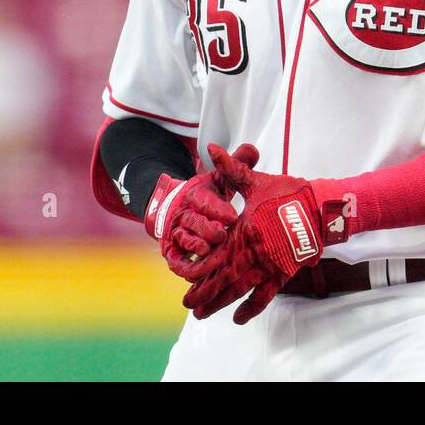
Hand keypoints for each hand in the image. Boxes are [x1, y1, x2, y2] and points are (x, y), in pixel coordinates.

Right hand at [144, 144, 259, 279]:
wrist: (182, 208)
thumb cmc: (210, 195)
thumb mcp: (222, 179)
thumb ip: (236, 164)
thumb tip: (252, 150)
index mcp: (196, 194)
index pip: (205, 201)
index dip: (217, 209)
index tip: (232, 216)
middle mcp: (183, 213)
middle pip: (193, 222)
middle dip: (206, 229)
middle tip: (221, 236)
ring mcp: (176, 232)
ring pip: (184, 240)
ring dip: (194, 247)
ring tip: (207, 254)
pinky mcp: (172, 250)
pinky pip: (175, 260)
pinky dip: (182, 267)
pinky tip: (191, 274)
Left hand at [181, 142, 326, 324]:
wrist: (321, 207)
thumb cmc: (289, 192)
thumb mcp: (257, 181)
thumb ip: (232, 169)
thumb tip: (211, 148)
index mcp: (242, 229)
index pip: (214, 253)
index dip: (197, 268)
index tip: (183, 276)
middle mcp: (251, 251)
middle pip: (221, 278)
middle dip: (202, 292)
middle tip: (187, 305)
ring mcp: (267, 265)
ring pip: (237, 290)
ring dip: (218, 303)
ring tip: (201, 314)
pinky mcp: (282, 274)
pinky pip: (264, 297)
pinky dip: (250, 309)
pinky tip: (238, 319)